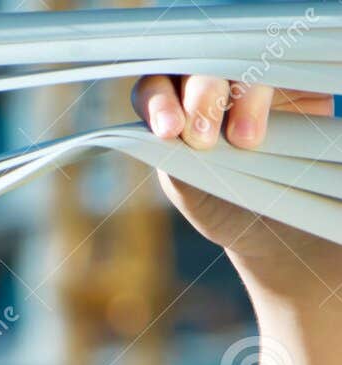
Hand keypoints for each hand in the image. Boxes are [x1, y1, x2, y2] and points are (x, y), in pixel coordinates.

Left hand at [131, 75, 333, 263]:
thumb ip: (179, 163)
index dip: (159, 102)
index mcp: (173, 106)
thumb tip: (175, 133)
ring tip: (245, 140)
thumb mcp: (195, 193)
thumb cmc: (223, 207)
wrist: (273, 224)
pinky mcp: (288, 77)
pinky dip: (271, 87)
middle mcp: (208, 83)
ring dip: (241, 94)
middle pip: (198, 66)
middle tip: (204, 138)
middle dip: (200, 98)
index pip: (155, 88)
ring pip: (241, 60)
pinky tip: (270, 120)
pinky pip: (280, 67)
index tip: (169, 130)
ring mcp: (249, 76)